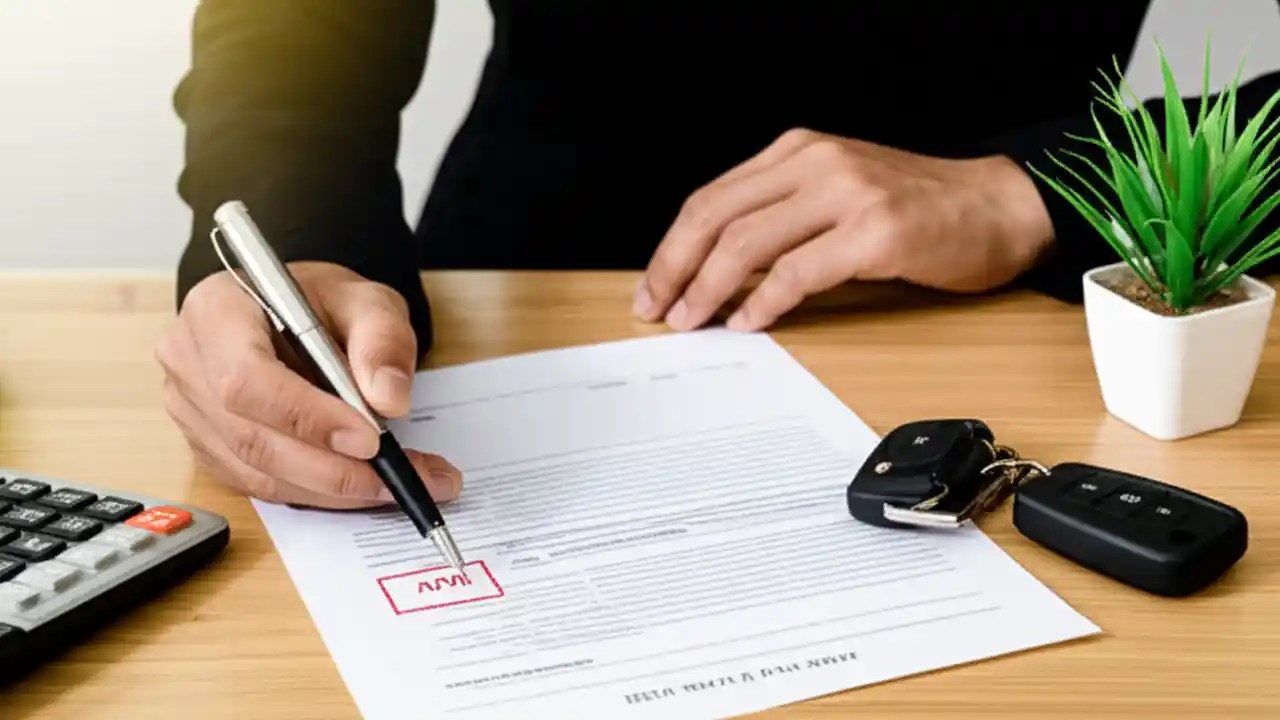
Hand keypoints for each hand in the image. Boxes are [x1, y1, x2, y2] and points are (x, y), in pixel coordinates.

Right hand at [155, 261, 461, 508]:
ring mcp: (191, 410)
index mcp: (216, 310)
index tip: (369, 438)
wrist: (298, 314)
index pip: (247, 378)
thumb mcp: (366, 300)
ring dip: (331, 489)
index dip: (307, 416)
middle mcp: (189, 362)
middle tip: (398, 476)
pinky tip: (363, 487)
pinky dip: (316, 493)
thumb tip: (389, 399)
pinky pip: (259, 485)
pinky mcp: (208, 446)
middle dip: (331, 468)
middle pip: (250, 436)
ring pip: (256, 471)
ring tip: (396, 485)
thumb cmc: (324, 303)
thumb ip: (382, 340)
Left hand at [633, 129, 1054, 330]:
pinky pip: (798, 270)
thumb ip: (783, 217)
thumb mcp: (838, 194)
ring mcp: (847, 193)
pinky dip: (764, 301)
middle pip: (715, 216)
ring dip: (709, 289)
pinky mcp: (876, 231)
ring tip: (692, 320)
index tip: (653, 286)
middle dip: (675, 268)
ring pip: (747, 242)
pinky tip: (748, 321)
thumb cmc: (918, 208)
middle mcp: (816, 162)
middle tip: (657, 309)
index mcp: (799, 152)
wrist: (998, 206)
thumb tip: (717, 270)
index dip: (671, 246)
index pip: (711, 198)